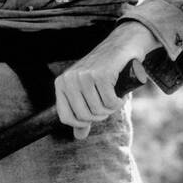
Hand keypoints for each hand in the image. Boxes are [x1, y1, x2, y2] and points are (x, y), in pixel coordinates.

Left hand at [54, 21, 156, 138]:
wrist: (121, 45)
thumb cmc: (104, 71)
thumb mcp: (87, 91)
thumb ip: (82, 113)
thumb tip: (78, 137)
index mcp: (61, 84)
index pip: (66, 118)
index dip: (83, 122)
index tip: (94, 114)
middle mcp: (69, 79)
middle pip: (84, 116)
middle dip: (100, 115)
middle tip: (108, 102)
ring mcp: (84, 76)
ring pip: (99, 110)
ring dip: (111, 108)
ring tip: (113, 95)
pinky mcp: (101, 75)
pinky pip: (110, 102)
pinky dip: (119, 102)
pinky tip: (120, 93)